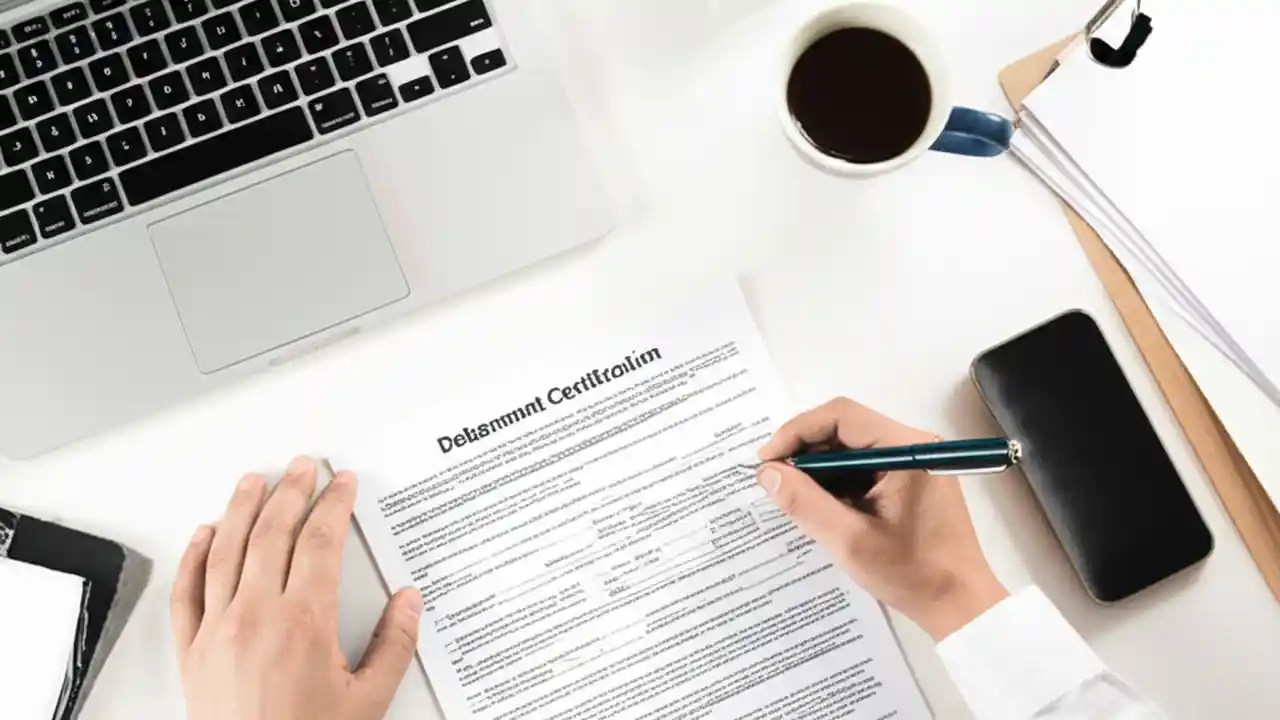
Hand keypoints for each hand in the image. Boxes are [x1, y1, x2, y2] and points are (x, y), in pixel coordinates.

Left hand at [171, 456, 422, 719]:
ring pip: (225, 550)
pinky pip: (186, 591)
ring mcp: (217, 632)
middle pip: (271, 534)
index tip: (342, 484)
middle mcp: (255, 618)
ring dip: (241, 508)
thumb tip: (408, 602)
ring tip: (254, 481)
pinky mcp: (191, 653)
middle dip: (291, 492)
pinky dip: (193, 556)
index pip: (319, 542)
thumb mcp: (369, 702)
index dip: (333, 505)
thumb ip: (394, 646)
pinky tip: (203, 534)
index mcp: (304, 624)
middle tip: (303, 467)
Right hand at [756, 399, 1007, 640]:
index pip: (841, 416)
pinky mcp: (911, 480)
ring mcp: (914, 462)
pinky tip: (820, 506)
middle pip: (845, 428)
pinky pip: (865, 467)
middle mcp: (913, 445)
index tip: (767, 460)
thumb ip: (805, 503)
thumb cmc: (913, 574)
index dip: (797, 432)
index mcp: (906, 449)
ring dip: (819, 469)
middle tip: (773, 479)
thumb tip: (766, 472)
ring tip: (792, 496)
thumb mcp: (850, 540)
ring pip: (852, 448)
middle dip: (805, 451)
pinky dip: (838, 482)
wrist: (960, 605)